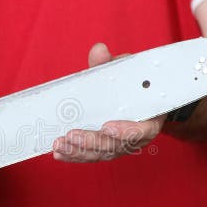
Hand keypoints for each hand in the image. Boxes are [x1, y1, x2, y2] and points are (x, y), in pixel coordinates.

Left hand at [51, 43, 165, 162]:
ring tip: (59, 146)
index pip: (141, 130)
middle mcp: (135, 137)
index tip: (107, 126)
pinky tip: (58, 153)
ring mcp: (119, 146)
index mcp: (148, 118)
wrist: (136, 95)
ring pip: (100, 154)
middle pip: (115, 146)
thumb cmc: (132, 83)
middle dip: (92, 142)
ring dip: (78, 151)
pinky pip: (90, 155)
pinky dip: (74, 155)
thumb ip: (111, 63)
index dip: (125, 131)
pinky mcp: (105, 150)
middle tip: (72, 136)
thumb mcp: (125, 70)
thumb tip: (99, 50)